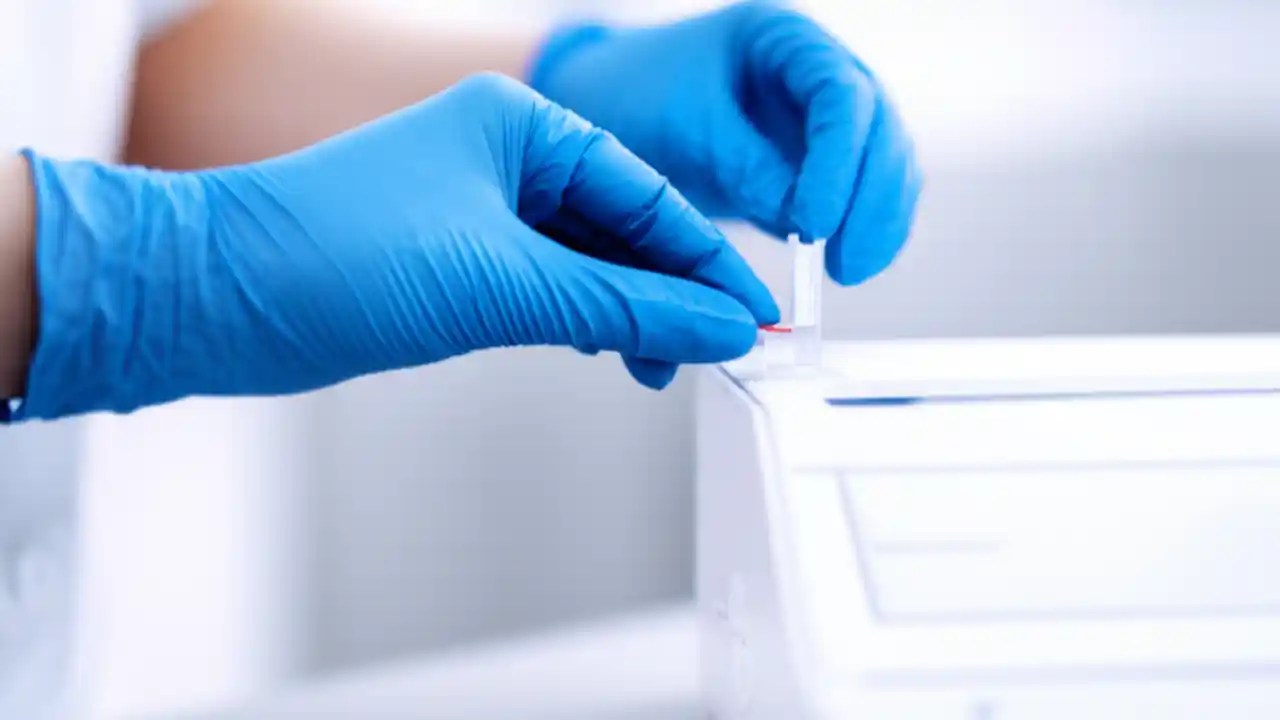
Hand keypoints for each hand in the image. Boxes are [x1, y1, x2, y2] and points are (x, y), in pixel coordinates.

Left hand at [15, 73, 777, 419]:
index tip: (751, 311)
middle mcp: (503, 158)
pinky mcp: (455, 265)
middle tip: (725, 346)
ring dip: (632, 313)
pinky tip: (617, 350)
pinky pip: (548, 289)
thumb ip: (620, 305)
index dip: (704, 259)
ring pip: (587, 264)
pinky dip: (585, 322)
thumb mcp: (500, 281)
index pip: (644, 193)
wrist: (209, 296)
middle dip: (672, 290)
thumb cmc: (330, 253)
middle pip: (621, 228)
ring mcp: (478, 213)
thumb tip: (713, 323)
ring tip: (674, 362)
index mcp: (518, 123)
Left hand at [530, 1, 921, 285]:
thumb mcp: (681, 130)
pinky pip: (865, 196)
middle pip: (878, 130)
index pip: (839, 94)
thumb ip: (742, 168)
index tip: (814, 226)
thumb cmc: (635, 101)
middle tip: (846, 268)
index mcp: (783, 39)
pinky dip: (864, 231)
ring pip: (886, 165)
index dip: (838, 163)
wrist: (614, 113)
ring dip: (878, 222)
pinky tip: (847, 268)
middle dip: (871, 201)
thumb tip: (805, 226)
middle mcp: (819, 71)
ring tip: (847, 273)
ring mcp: (828, 118)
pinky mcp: (825, 163)